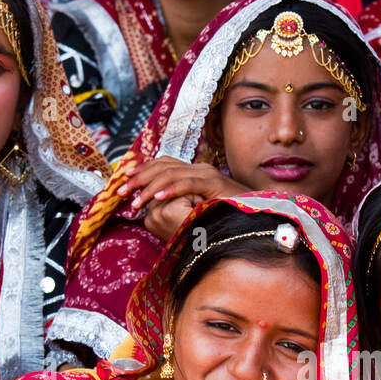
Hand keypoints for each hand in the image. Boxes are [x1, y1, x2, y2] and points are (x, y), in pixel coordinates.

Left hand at [118, 156, 249, 234]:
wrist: (259, 215)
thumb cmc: (230, 216)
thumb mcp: (200, 208)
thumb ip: (181, 204)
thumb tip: (156, 209)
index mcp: (194, 171)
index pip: (162, 164)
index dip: (141, 171)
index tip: (123, 183)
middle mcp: (199, 168)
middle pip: (162, 165)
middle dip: (138, 178)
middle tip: (121, 192)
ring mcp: (207, 174)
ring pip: (170, 172)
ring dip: (149, 187)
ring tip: (135, 199)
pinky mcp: (215, 184)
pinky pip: (188, 183)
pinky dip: (170, 190)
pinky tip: (157, 199)